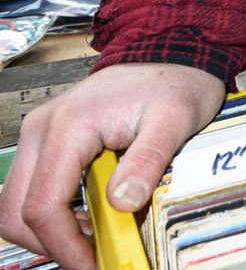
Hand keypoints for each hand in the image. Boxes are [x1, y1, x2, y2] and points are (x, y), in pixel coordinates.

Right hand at [0, 62, 224, 268]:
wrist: (170, 51)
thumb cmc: (174, 82)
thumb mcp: (176, 120)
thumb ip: (148, 160)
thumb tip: (122, 202)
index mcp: (68, 127)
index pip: (43, 206)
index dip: (63, 245)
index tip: (92, 265)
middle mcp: (42, 131)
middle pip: (15, 211)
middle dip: (51, 243)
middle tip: (93, 257)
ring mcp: (40, 135)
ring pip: (17, 203)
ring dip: (48, 230)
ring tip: (95, 237)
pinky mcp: (48, 141)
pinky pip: (33, 188)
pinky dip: (53, 212)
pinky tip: (90, 216)